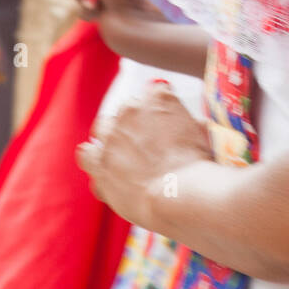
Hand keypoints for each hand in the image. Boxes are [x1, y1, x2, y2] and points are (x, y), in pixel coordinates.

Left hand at [77, 86, 212, 227]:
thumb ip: (188, 121)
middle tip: (149, 147)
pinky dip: (94, 159)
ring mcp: (111, 134)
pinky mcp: (98, 161)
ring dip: (112, 139)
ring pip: (103, 128)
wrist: (179, 194)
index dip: (159, 113)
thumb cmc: (199, 165)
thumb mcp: (203, 132)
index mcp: (158, 96)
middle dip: (135, 125)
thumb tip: (193, 122)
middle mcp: (130, 109)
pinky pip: (86, 153)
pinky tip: (107, 170)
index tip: (165, 128)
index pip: (153, 94)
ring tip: (126, 159)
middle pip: (127, 110)